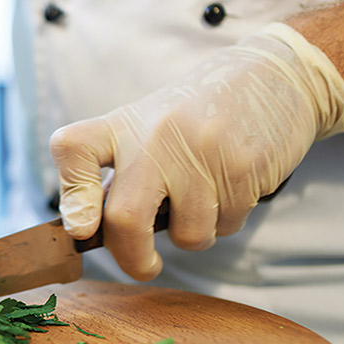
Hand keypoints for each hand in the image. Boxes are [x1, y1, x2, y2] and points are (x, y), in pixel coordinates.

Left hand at [50, 23, 343, 279]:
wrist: (272, 77)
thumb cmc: (196, 116)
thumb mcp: (148, 129)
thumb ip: (120, 174)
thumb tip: (91, 231)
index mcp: (123, 124)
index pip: (73, 149)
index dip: (71, 195)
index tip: (81, 229)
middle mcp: (155, 135)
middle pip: (124, 217)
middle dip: (132, 258)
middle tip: (144, 266)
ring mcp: (201, 152)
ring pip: (186, 234)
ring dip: (193, 234)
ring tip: (203, 197)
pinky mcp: (243, 168)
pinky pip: (226, 225)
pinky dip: (225, 220)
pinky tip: (232, 185)